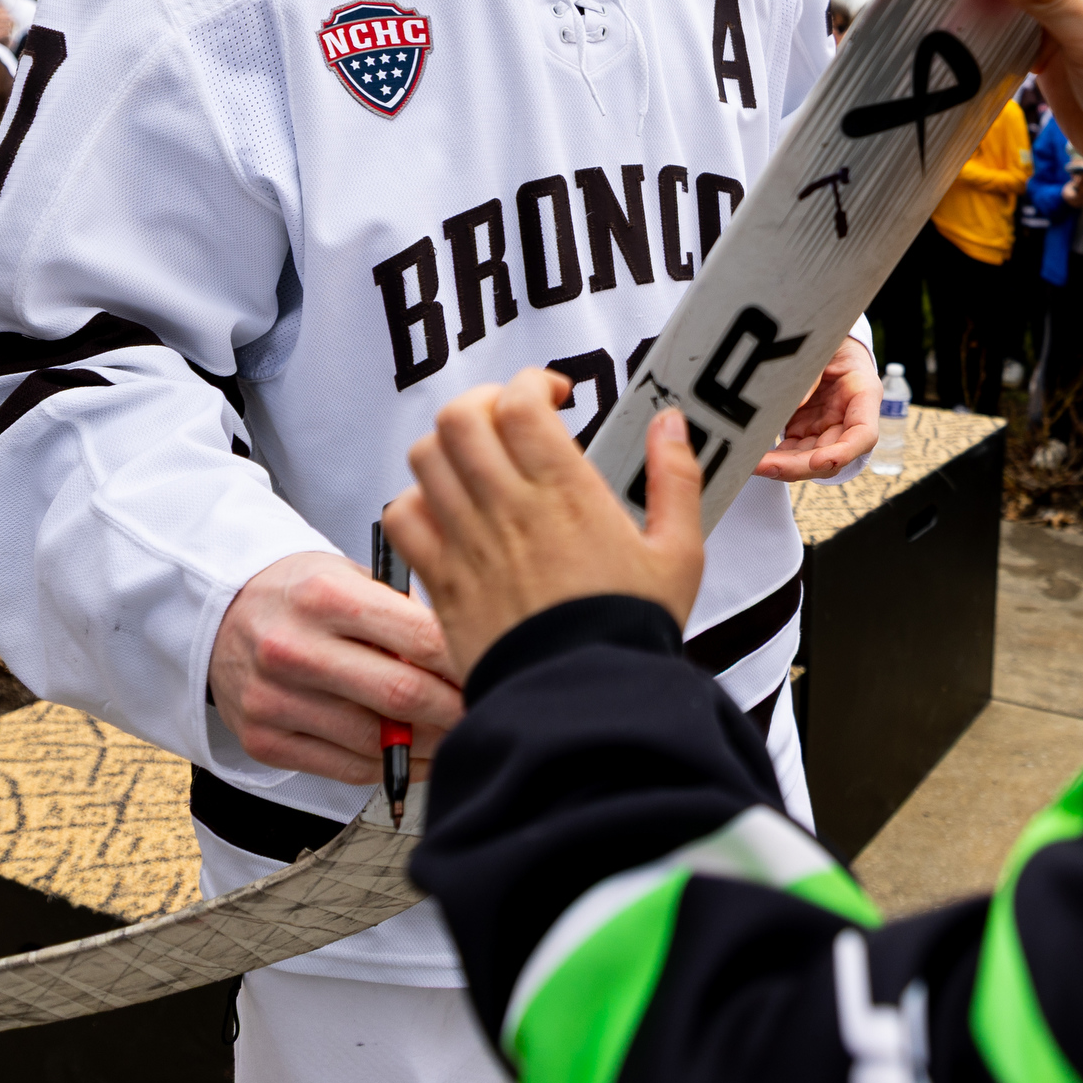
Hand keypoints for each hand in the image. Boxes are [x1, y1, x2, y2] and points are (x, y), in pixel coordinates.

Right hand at [209, 550, 464, 785]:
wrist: (223, 612)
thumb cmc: (305, 592)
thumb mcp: (351, 577)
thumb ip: (404, 613)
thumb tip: (470, 653)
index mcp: (323, 596)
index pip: (418, 638)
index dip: (465, 662)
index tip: (496, 669)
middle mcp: (291, 649)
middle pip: (401, 695)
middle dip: (456, 709)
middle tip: (489, 710)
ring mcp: (272, 699)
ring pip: (375, 742)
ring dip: (430, 746)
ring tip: (459, 736)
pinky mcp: (262, 740)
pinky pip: (345, 768)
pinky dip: (391, 768)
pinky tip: (418, 757)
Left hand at [383, 372, 707, 679]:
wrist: (583, 699)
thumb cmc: (630, 631)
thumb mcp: (679, 552)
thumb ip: (675, 479)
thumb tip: (670, 426)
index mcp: (566, 492)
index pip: (520, 401)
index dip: (532, 383)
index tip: (554, 397)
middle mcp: (509, 508)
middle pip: (461, 417)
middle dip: (484, 403)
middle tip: (508, 420)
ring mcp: (468, 542)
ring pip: (426, 458)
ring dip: (449, 447)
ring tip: (478, 462)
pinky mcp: (442, 581)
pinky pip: (402, 517)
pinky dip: (416, 503)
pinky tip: (448, 513)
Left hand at [756, 335, 878, 480]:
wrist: (825, 338)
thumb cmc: (831, 339)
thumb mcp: (823, 346)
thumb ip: (811, 374)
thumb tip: (793, 403)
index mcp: (863, 394)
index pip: (864, 434)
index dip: (843, 453)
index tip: (817, 461)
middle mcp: (846, 419)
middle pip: (830, 456)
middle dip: (798, 466)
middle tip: (764, 465)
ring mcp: (825, 427)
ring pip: (808, 460)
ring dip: (781, 465)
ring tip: (751, 461)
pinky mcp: (805, 429)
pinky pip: (791, 451)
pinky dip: (774, 457)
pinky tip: (753, 456)